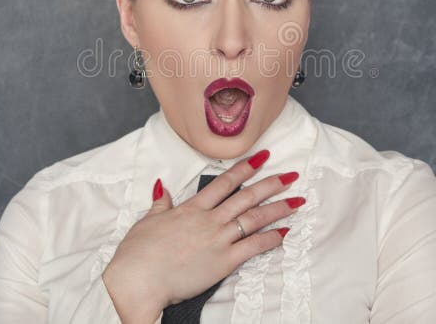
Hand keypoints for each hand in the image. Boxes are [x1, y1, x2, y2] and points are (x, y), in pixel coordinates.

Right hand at [101, 149, 302, 322]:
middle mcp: (209, 220)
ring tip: (297, 200)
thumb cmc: (138, 253)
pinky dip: (271, 239)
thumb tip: (162, 188)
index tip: (262, 157)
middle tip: (291, 175)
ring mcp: (218, 239)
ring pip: (254, 218)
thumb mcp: (147, 221)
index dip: (245, 168)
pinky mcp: (223, 262)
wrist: (138, 278)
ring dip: (278, 208)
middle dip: (271, 184)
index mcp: (191, 209)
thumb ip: (160, 204)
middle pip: (246, 197)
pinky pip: (253, 247)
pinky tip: (285, 232)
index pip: (224, 183)